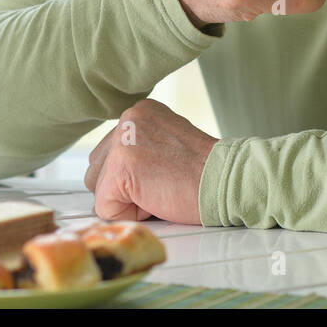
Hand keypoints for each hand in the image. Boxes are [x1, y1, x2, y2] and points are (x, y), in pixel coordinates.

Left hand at [83, 99, 218, 223]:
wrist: (230, 180)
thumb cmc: (206, 173)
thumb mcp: (167, 145)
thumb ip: (139, 148)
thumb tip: (112, 174)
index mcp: (139, 112)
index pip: (110, 154)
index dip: (134, 178)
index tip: (165, 173)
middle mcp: (127, 118)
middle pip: (97, 169)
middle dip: (123, 189)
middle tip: (163, 184)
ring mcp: (122, 140)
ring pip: (98, 187)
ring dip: (126, 201)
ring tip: (160, 190)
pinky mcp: (121, 166)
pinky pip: (105, 206)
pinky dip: (130, 214)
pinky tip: (157, 199)